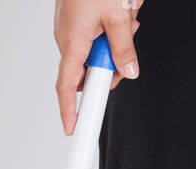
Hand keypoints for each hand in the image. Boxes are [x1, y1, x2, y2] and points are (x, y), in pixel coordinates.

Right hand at [54, 0, 142, 134]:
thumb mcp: (118, 14)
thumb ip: (124, 46)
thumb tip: (129, 70)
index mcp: (73, 42)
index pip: (67, 87)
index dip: (69, 110)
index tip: (72, 127)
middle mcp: (67, 39)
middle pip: (88, 70)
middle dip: (110, 64)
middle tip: (125, 49)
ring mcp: (70, 29)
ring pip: (93, 51)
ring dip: (112, 42)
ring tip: (124, 18)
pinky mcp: (75, 20)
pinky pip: (92, 36)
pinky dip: (107, 31)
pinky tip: (118, 13)